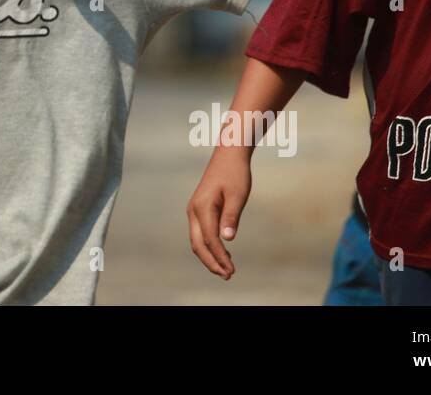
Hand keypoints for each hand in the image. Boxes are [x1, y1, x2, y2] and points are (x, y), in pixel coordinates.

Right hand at [186, 147, 250, 279]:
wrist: (228, 155)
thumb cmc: (235, 174)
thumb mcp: (237, 195)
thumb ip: (231, 218)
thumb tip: (227, 240)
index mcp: (202, 207)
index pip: (210, 239)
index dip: (220, 257)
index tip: (232, 270)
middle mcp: (194, 210)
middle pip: (198, 244)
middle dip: (211, 262)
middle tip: (228, 275)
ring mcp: (194, 210)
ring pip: (197, 240)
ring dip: (210, 256)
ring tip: (226, 269)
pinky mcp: (199, 209)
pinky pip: (200, 233)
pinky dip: (209, 246)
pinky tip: (223, 253)